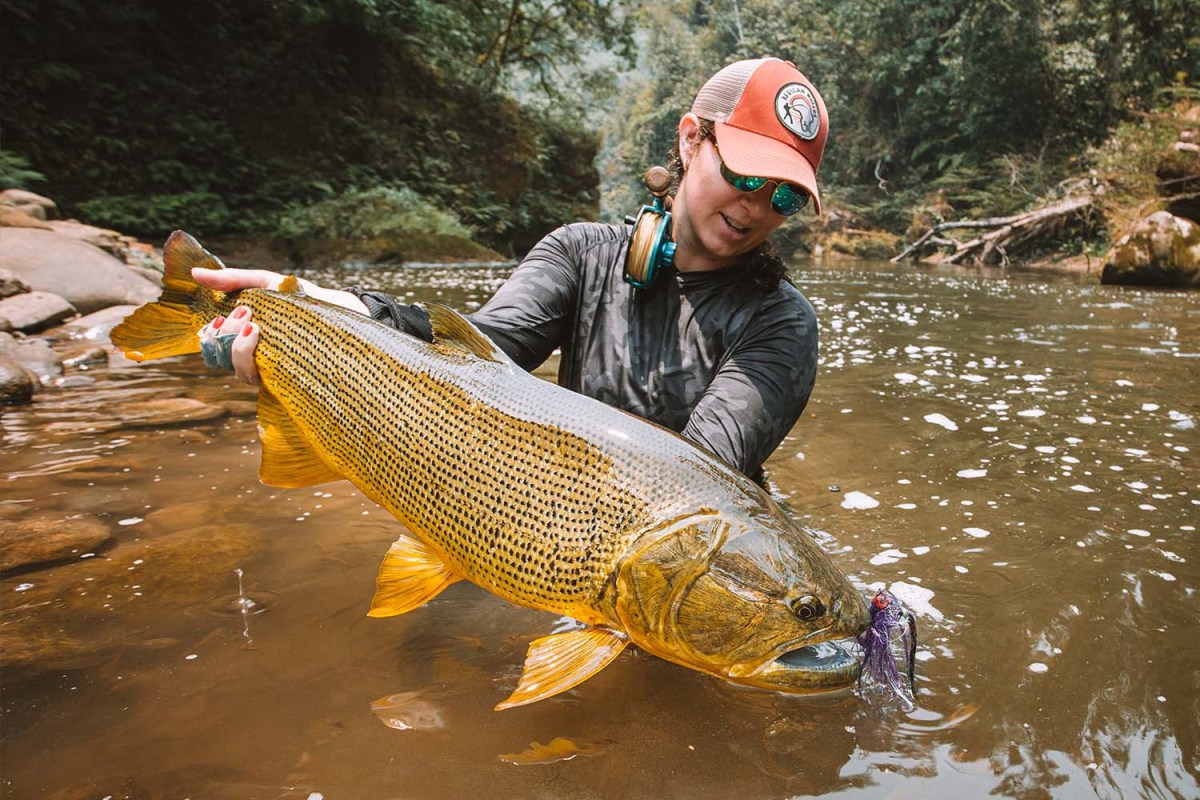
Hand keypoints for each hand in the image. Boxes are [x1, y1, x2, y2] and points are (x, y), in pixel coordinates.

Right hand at [192, 267, 368, 385]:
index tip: (220, 318)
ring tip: (254, 327)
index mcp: (245, 337)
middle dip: (227, 336)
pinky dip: (259, 361)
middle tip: (245, 315)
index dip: (210, 337)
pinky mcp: (290, 381)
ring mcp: (272, 371)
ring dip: (240, 350)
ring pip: (242, 373)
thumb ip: (234, 280)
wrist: (344, 309)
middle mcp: (255, 358)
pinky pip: (267, 381)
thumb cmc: (303, 297)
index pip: (214, 346)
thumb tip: (195, 273)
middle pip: (224, 360)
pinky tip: (264, 342)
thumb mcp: (267, 282)